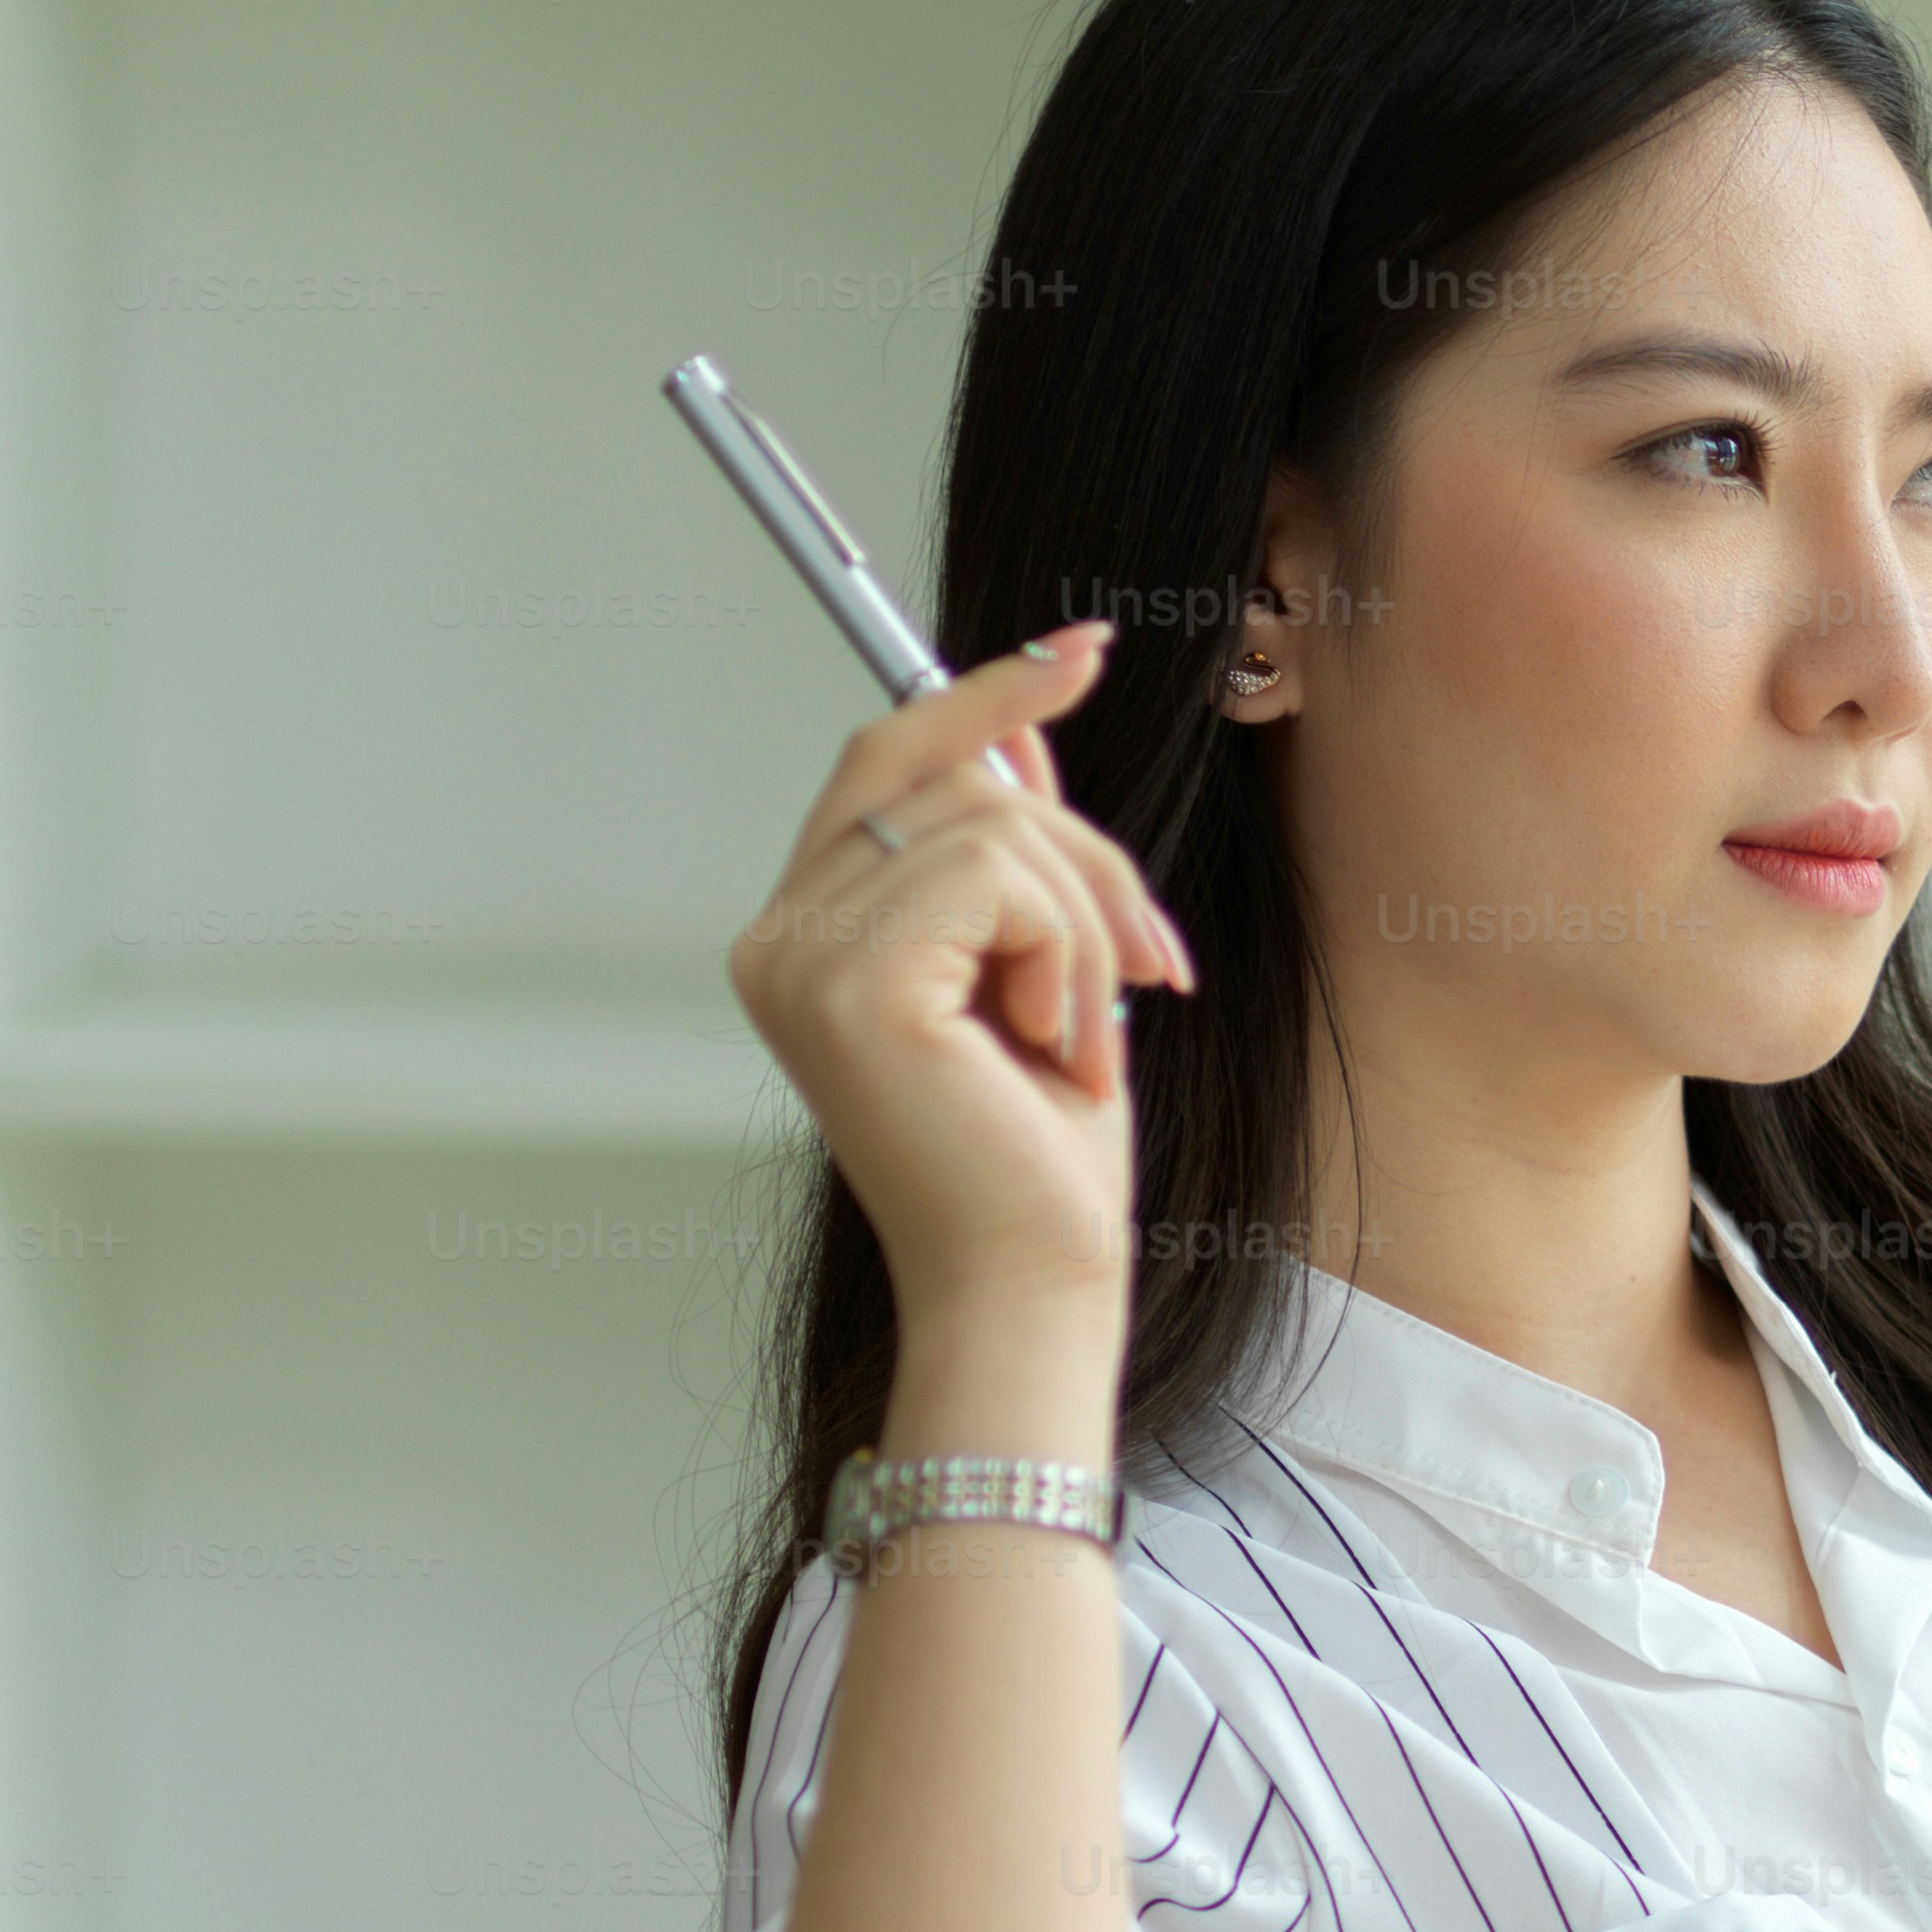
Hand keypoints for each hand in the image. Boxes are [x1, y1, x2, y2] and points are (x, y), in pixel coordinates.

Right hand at [724, 628, 1196, 1335]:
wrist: (1033, 1281)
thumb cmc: (1039, 1156)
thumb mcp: (1044, 971)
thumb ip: (1013, 856)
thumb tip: (1023, 729)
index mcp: (809, 935)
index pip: (887, 758)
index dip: (984, 693)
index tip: (1086, 649)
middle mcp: (780, 937)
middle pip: (958, 778)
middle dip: (1087, 856)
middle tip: (1151, 966)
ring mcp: (801, 957)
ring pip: (996, 822)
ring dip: (1087, 926)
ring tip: (1089, 1037)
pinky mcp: (853, 984)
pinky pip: (1000, 876)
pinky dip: (1068, 956)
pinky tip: (1061, 1049)